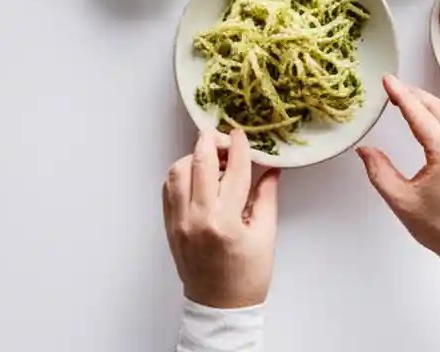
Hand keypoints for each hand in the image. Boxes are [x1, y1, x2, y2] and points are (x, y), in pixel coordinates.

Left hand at [163, 128, 280, 308]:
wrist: (220, 305)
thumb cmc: (247, 276)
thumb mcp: (265, 236)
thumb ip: (266, 198)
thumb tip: (271, 169)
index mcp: (226, 222)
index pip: (233, 171)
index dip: (238, 147)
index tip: (241, 134)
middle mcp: (198, 218)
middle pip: (199, 163)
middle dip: (211, 142)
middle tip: (223, 137)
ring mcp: (179, 221)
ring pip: (177, 172)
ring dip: (193, 157)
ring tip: (211, 159)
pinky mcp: (169, 225)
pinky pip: (168, 189)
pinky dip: (180, 175)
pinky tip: (196, 176)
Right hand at [357, 75, 439, 258]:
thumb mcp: (402, 202)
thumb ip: (379, 172)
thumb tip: (365, 149)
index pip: (420, 115)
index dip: (401, 95)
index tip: (387, 80)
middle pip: (439, 108)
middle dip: (415, 93)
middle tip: (393, 86)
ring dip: (427, 103)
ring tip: (406, 98)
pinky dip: (438, 116)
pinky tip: (425, 120)